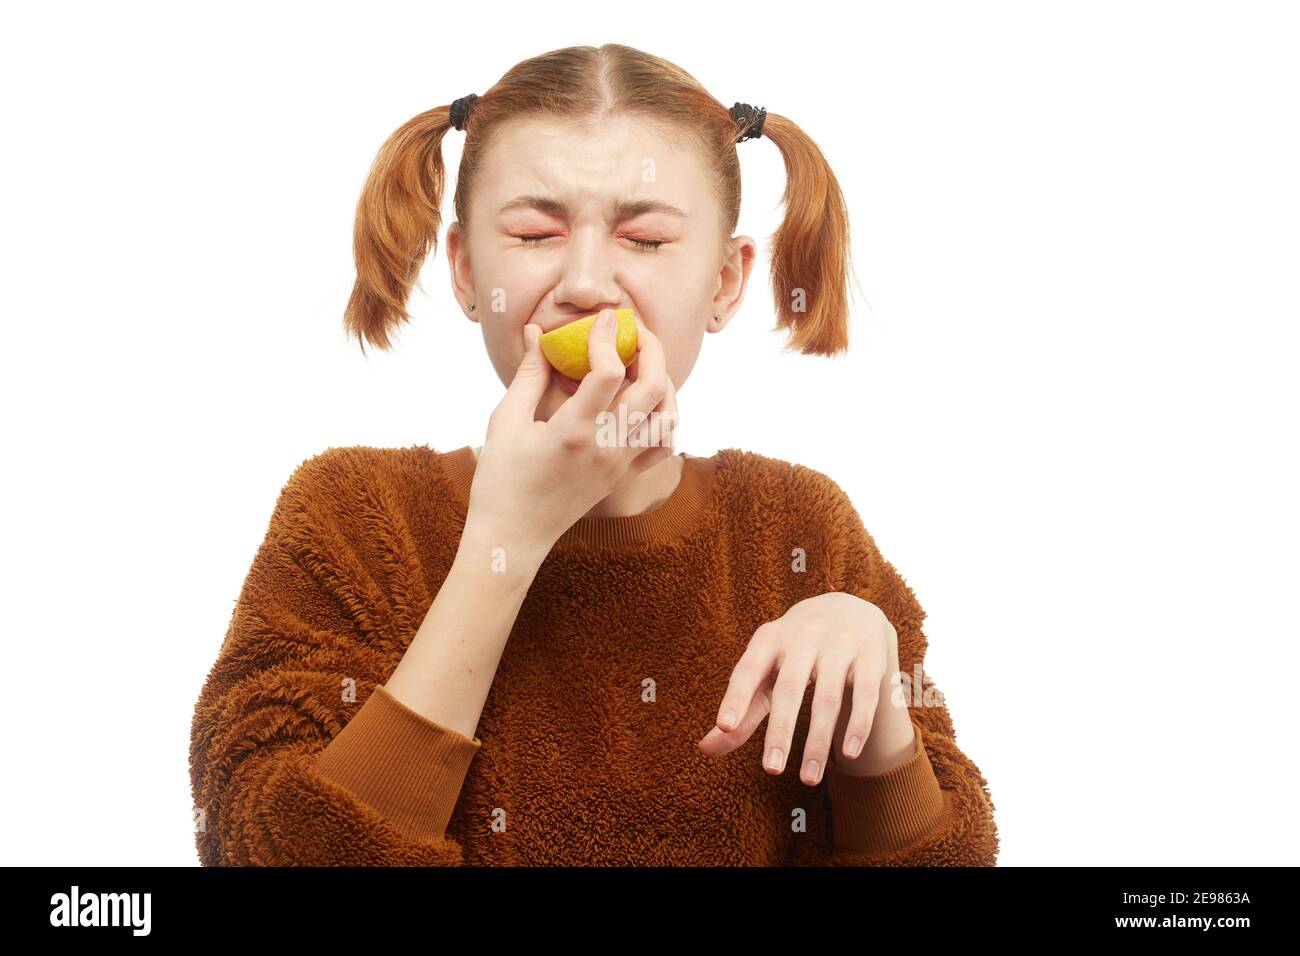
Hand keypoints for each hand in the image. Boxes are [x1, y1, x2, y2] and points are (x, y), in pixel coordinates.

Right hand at [467, 309, 679, 548]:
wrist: (514, 536)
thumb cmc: (502, 479)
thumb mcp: (506, 421)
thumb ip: (529, 374)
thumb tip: (538, 331)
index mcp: (574, 431)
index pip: (609, 372)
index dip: (608, 338)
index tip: (603, 319)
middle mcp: (606, 447)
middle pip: (653, 387)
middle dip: (650, 348)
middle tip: (635, 329)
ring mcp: (621, 465)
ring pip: (667, 415)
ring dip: (662, 382)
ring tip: (642, 363)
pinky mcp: (625, 477)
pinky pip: (663, 445)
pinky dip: (664, 419)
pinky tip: (646, 403)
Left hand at [696, 592, 910, 784]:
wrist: (848, 607)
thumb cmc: (794, 652)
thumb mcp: (766, 672)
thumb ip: (741, 710)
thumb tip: (704, 750)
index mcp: (769, 640)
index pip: (748, 669)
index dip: (736, 696)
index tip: (724, 726)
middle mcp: (803, 638)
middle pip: (790, 688)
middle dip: (780, 730)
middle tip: (771, 770)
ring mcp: (839, 645)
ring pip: (828, 697)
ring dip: (818, 741)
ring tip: (809, 779)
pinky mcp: (870, 657)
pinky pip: (865, 694)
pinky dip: (858, 725)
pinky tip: (849, 753)